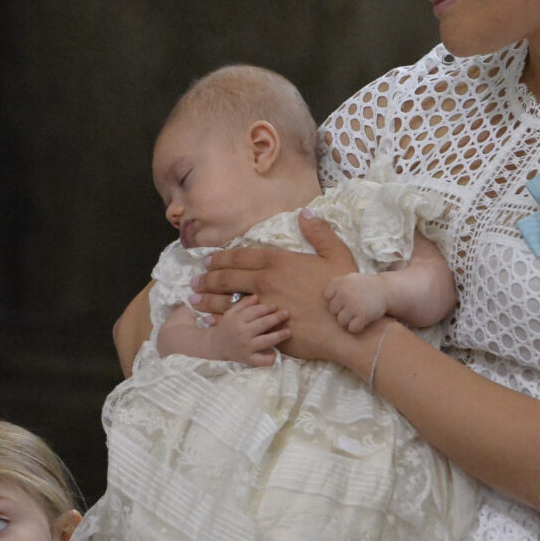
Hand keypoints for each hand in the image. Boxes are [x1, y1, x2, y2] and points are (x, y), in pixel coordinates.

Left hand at [195, 215, 362, 365]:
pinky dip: (219, 321)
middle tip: (195, 280)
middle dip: (207, 278)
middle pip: (227, 278)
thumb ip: (319, 232)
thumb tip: (305, 213)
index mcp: (279, 261)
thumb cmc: (344, 289)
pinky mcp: (264, 327)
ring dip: (206, 299)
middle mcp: (265, 281)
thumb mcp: (336, 254)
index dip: (222, 258)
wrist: (346, 326)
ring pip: (226, 300)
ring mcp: (262, 305)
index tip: (208, 260)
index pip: (241, 256)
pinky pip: (236, 323)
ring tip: (193, 299)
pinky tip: (209, 322)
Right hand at [206, 297, 290, 365]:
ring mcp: (246, 347)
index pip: (255, 312)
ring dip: (278, 336)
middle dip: (276, 318)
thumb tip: (257, 296)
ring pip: (266, 341)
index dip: (267, 308)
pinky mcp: (248, 359)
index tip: (275, 306)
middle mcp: (242, 333)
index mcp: (237, 320)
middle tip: (287, 313)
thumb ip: (243, 304)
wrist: (216, 346)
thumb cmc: (227, 327)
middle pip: (263, 324)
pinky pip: (261, 361)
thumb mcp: (231, 313)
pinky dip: (269, 358)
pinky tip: (275, 353)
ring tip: (288, 332)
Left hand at [324, 272, 390, 334]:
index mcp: (339, 283)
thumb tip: (317, 298)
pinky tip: (361, 321)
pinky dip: (356, 327)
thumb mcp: (348, 279)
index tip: (344, 300)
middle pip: (332, 311)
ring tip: (356, 315)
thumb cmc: (363, 286)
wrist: (386, 289)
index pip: (326, 297)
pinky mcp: (364, 315)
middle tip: (352, 308)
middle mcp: (345, 293)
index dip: (335, 300)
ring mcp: (354, 305)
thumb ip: (334, 285)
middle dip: (341, 311)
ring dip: (348, 321)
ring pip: (340, 321)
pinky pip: (352, 328)